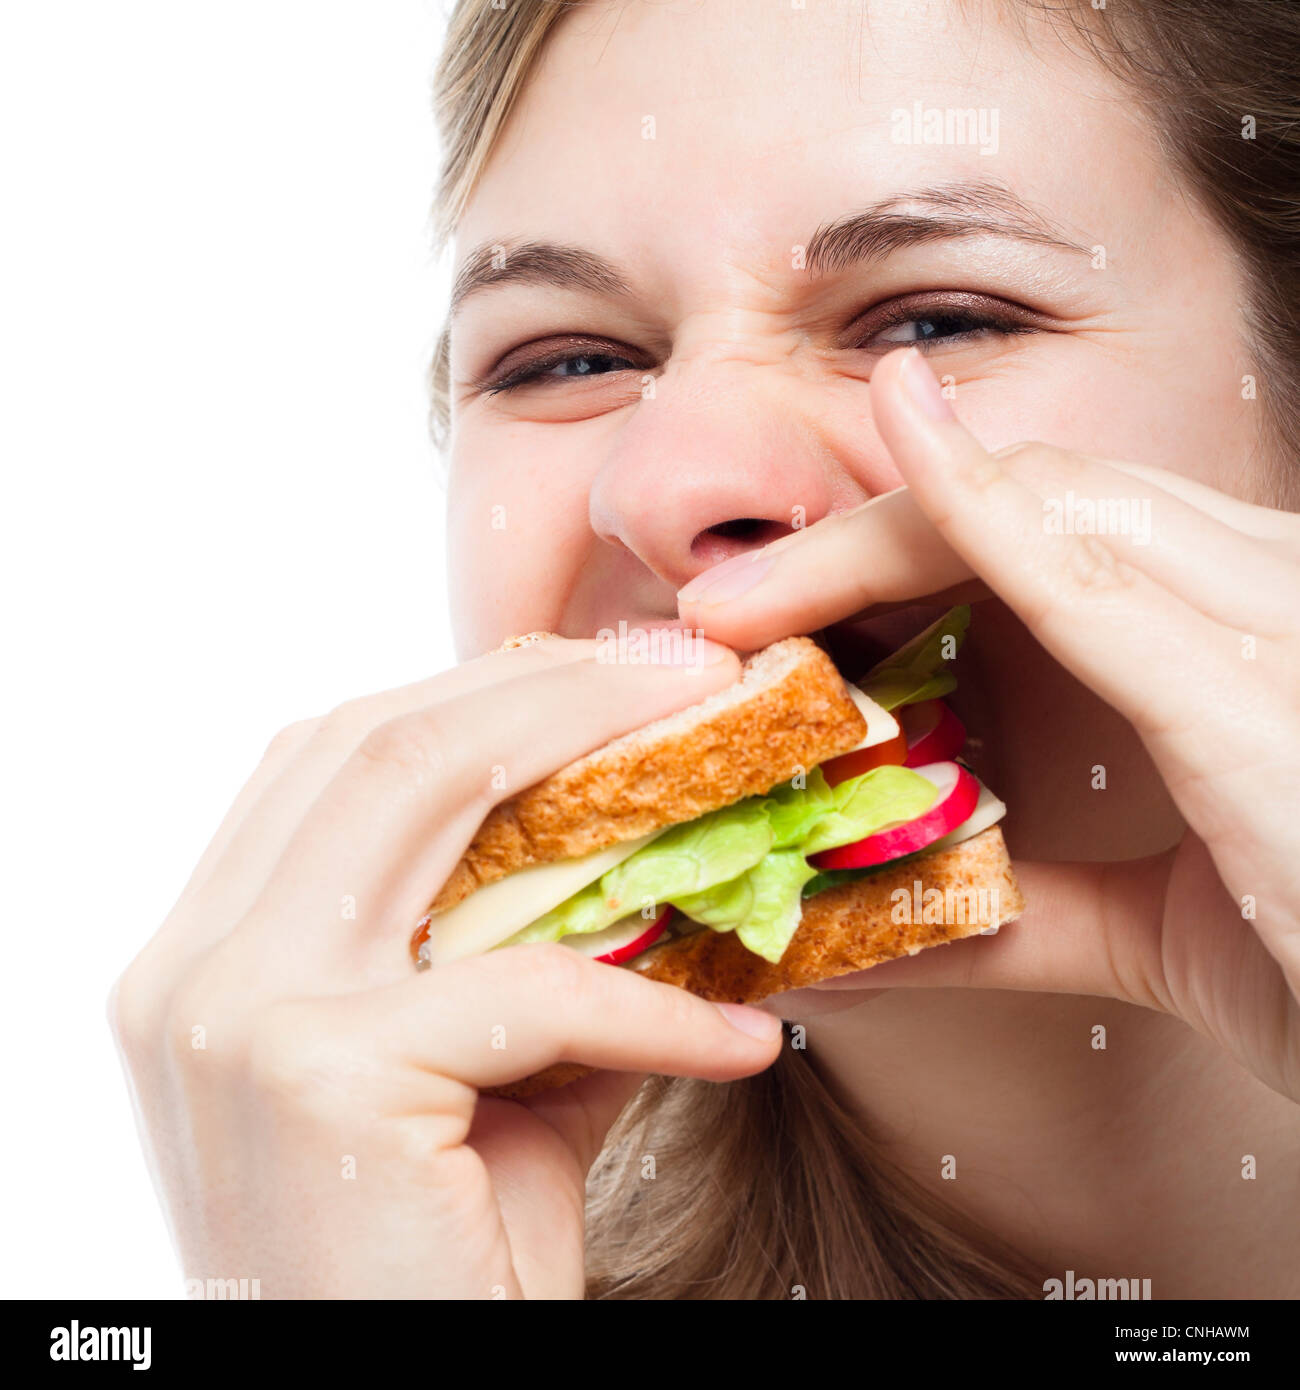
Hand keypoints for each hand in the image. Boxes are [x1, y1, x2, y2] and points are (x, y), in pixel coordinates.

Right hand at [109, 637, 781, 1298]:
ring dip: (590, 746)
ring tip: (715, 737)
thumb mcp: (484, 1083)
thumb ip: (538, 958)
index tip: (612, 666)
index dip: (481, 690)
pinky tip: (740, 1044)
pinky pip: (528, 989)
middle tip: (682, 665)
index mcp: (215, 948)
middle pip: (378, 743)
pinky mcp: (318, 1076)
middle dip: (545, 684)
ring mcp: (236, 1011)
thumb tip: (660, 855)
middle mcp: (195, 963)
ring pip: (423, 791)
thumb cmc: (434, 1256)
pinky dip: (652, 1009)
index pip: (341, 756)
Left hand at [679, 346, 1299, 1101]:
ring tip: (740, 596)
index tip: (757, 616)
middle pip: (1035, 503)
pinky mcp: (1268, 696)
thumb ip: (1027, 910)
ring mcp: (1285, 629)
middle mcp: (1271, 598)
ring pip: (1062, 510)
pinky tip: (910, 453)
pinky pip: (1110, 572)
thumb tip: (866, 929)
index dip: (890, 557)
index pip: (1043, 541)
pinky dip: (995, 509)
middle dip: (860, 542)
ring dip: (880, 539)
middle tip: (714, 605)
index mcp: (1241, 639)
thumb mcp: (1164, 934)